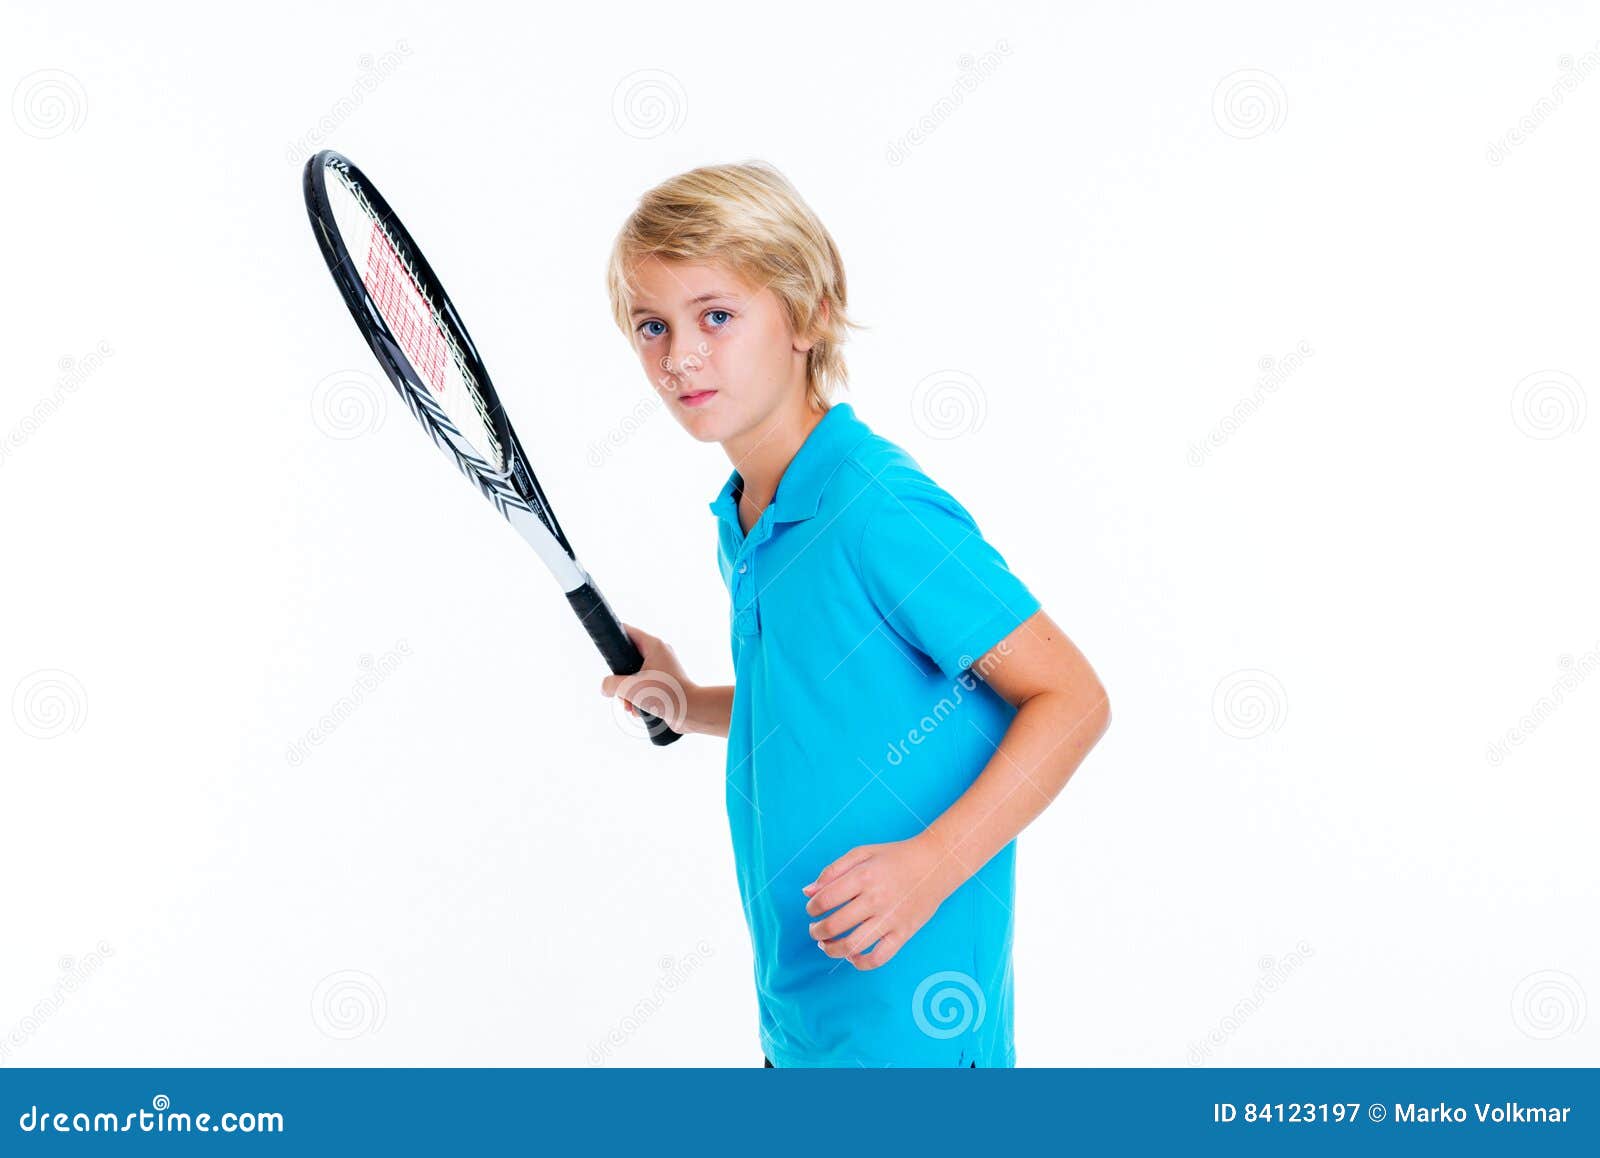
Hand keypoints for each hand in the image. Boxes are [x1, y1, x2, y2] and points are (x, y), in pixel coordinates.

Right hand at [598, 624, 697, 733]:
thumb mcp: (630, 687)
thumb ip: (611, 684)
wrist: (692, 712)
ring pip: (635, 676)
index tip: (603, 649)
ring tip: (629, 706)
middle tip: (619, 691)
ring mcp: (664, 669)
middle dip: (620, 679)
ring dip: (628, 693)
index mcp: (654, 646)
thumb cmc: (665, 694)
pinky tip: (638, 711)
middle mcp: (660, 654)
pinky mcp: (666, 684)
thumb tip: (605, 688)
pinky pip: (645, 687)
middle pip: (628, 659)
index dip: (613, 637)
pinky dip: (638, 698)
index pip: (628, 631)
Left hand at [802, 836, 962, 970]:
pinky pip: (879, 957)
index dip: (812, 908)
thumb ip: (833, 870)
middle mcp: (875, 899)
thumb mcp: (863, 853)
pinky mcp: (904, 933)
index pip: (825, 899)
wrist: (936, 864)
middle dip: (816, 931)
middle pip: (834, 925)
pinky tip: (852, 956)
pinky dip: (861, 962)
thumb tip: (808, 891)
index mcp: (863, 876)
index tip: (812, 909)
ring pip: (852, 946)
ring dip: (832, 949)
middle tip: (814, 929)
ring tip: (825, 945)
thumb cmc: (896, 856)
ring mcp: (890, 919)